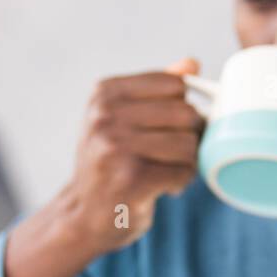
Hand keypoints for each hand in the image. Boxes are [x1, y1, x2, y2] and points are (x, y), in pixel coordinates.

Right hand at [61, 57, 205, 253]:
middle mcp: (105, 115)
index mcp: (106, 93)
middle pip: (187, 113)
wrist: (84, 214)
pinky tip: (161, 185)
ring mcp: (116, 147)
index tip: (167, 127)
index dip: (182, 107)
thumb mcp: (125, 117)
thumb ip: (158, 88)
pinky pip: (185, 172)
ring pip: (189, 144)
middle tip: (170, 153)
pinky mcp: (131, 178)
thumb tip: (192, 63)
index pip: (176, 85)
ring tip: (163, 169)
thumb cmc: (113, 161)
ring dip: (186, 162)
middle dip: (189, 137)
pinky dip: (181, 181)